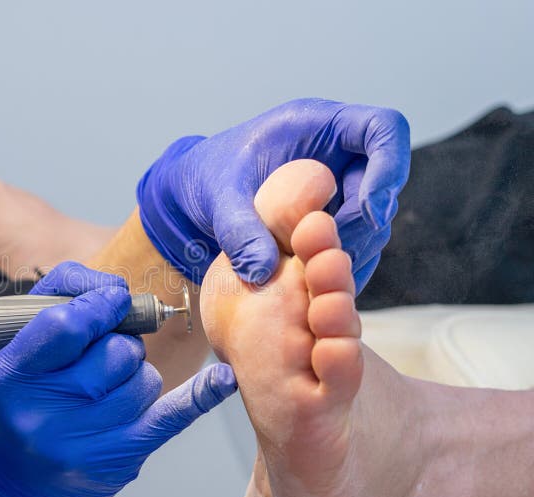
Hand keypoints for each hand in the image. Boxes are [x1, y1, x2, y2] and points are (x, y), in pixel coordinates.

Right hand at [0, 262, 236, 496]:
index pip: (67, 325)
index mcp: (11, 376)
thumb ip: (59, 298)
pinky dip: (201, 395)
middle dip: (116, 345)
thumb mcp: (10, 345)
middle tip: (96, 359)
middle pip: (116, 352)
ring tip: (102, 390)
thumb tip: (116, 290)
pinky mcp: (120, 458)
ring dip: (133, 374)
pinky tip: (221, 380)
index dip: (99, 306)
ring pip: (144, 378)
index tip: (113, 300)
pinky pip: (173, 416)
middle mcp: (45, 413)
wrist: (9, 482)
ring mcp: (85, 441)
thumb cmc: (16, 400)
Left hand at [137, 98, 410, 291]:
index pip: (384, 128)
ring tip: (312, 270)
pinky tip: (312, 283)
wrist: (193, 200)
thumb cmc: (207, 179)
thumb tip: (263, 272)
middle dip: (365, 222)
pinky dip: (340, 264)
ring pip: (375, 219)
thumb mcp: (218, 198)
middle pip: (385, 183)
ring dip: (354, 248)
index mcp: (319, 126)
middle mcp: (338, 154)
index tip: (370, 210)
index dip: (391, 166)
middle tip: (325, 252)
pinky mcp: (333, 220)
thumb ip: (239, 230)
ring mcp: (339, 188)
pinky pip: (356, 243)